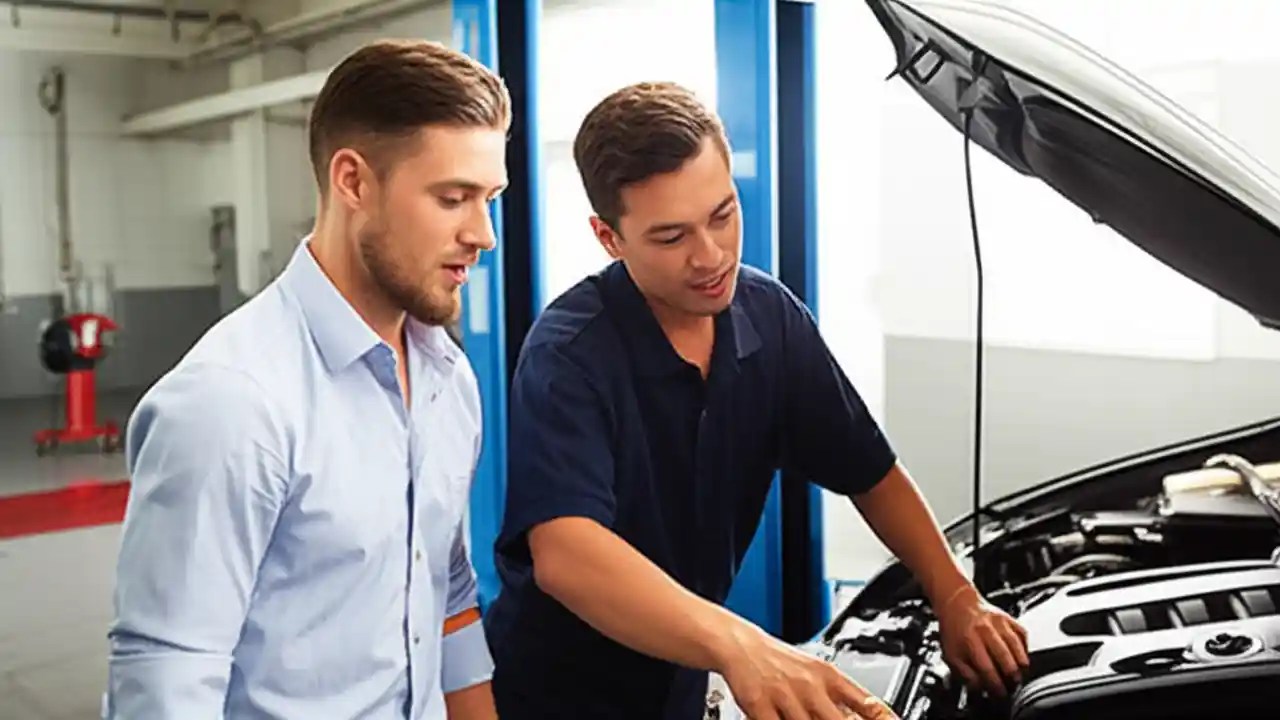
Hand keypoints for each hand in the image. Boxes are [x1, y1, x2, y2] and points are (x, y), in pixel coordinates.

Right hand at [717, 624, 898, 719]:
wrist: (741, 646)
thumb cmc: (781, 662)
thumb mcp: (817, 671)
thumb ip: (843, 697)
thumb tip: (869, 714)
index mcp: (829, 676)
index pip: (866, 703)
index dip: (882, 716)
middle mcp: (810, 686)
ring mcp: (785, 696)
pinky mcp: (760, 705)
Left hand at [935, 584, 1029, 698]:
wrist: (958, 604)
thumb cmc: (955, 632)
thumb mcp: (951, 655)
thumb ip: (965, 674)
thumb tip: (980, 689)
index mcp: (969, 640)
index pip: (987, 669)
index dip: (996, 685)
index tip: (1000, 695)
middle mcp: (986, 630)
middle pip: (1006, 658)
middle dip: (1011, 678)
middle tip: (1012, 687)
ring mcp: (1000, 622)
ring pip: (1017, 647)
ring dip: (1021, 665)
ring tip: (1019, 675)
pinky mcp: (1009, 618)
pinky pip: (1023, 635)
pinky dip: (1025, 649)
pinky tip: (1021, 658)